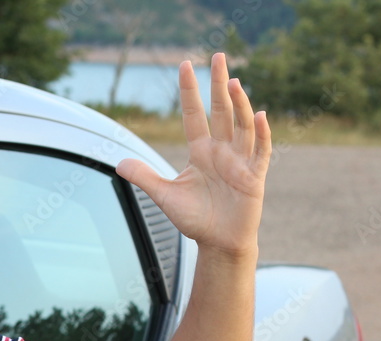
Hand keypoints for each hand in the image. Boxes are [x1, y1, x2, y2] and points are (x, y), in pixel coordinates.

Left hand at [116, 53, 270, 257]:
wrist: (218, 243)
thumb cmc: (195, 219)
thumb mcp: (165, 196)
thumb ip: (145, 177)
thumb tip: (119, 163)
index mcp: (200, 151)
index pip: (194, 115)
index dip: (190, 91)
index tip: (185, 65)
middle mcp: (221, 150)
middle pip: (220, 111)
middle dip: (219, 84)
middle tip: (218, 56)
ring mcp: (240, 161)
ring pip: (241, 126)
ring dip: (239, 104)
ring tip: (234, 82)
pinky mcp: (254, 176)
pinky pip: (260, 151)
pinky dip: (261, 134)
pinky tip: (260, 115)